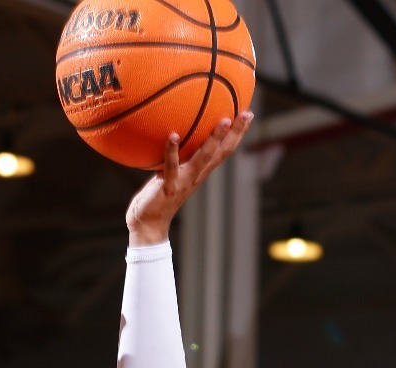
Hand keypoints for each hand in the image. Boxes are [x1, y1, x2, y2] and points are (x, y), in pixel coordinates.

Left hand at [125, 114, 253, 245]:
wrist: (147, 225)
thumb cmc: (156, 197)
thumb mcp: (169, 173)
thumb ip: (175, 157)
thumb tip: (172, 133)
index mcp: (199, 172)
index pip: (224, 151)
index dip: (237, 134)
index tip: (248, 115)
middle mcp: (196, 176)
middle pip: (221, 152)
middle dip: (235, 133)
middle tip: (247, 114)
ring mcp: (184, 181)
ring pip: (203, 158)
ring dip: (215, 139)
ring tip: (224, 120)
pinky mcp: (168, 186)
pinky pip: (171, 166)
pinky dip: (171, 151)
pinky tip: (173, 135)